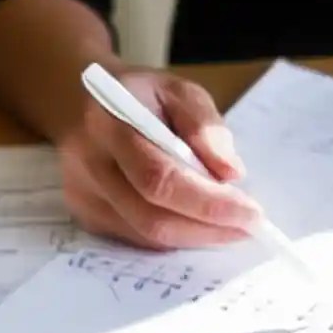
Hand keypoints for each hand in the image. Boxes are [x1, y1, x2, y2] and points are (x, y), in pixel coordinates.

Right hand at [58, 66, 262, 249]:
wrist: (83, 101)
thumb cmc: (141, 96)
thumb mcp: (180, 92)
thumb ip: (206, 127)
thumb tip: (230, 173)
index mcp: (108, 124)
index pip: (159, 178)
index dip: (208, 203)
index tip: (251, 213)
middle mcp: (86, 164)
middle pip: (151, 217)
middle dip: (209, 228)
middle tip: (249, 226)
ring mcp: (81, 194)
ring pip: (146, 235)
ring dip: (197, 237)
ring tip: (231, 225)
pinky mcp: (86, 214)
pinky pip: (138, 239)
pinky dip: (177, 236)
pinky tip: (199, 224)